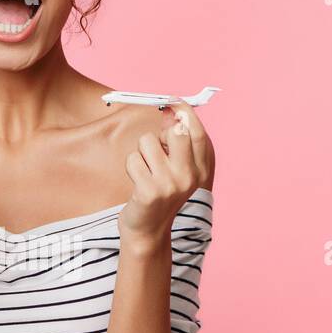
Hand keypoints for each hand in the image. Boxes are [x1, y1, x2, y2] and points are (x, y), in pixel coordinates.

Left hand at [119, 102, 214, 244]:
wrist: (149, 231)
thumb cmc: (160, 193)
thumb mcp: (175, 169)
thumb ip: (175, 143)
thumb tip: (170, 112)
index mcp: (201, 170)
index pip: (197, 132)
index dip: (184, 112)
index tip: (172, 101)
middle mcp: (190, 176)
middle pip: (174, 132)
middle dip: (159, 136)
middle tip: (155, 153)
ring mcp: (171, 184)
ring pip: (147, 142)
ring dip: (140, 154)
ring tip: (145, 172)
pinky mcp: (150, 191)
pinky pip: (132, 160)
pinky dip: (131, 167)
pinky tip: (137, 184)